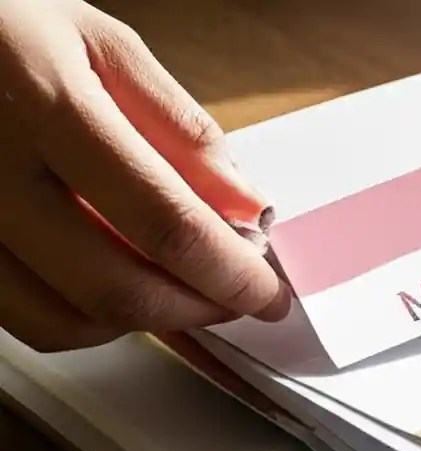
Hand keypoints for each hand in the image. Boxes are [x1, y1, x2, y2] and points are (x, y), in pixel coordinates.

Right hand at [0, 0, 288, 353]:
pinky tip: (119, 281)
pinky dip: (87, 319)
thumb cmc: (5, 25)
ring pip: (66, 321)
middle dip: (196, 309)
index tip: (265, 290)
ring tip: (183, 288)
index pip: (164, 223)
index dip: (229, 273)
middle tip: (234, 297)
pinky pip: (23, 319)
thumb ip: (182, 130)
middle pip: (116, 289)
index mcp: (44, 107)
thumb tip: (247, 208)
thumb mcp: (104, 45)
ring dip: (145, 322)